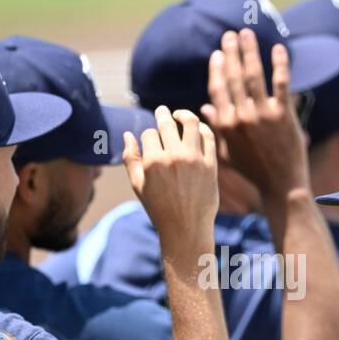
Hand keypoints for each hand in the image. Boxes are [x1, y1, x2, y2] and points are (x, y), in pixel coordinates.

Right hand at [123, 108, 218, 248]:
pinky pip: (208, 136)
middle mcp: (173, 158)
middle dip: (162, 114)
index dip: (149, 134)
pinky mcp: (211, 165)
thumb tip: (128, 134)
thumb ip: (131, 158)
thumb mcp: (138, 186)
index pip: (150, 133)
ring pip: (190, 123)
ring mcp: (194, 160)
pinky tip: (197, 129)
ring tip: (180, 115)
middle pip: (167, 124)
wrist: (186, 228)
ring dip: (183, 114)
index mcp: (153, 162)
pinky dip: (202, 128)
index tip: (151, 137)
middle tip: (162, 111)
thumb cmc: (159, 209)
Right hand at [200, 29, 308, 196]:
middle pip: (233, 77)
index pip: (217, 89)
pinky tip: (277, 48)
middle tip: (230, 35)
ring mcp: (262, 115)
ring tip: (247, 34)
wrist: (280, 184)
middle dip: (231, 53)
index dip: (217, 69)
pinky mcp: (283, 115)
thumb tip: (203, 107)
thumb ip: (215, 127)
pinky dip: (279, 63)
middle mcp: (240, 117)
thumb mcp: (227, 151)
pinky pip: (280, 83)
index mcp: (225, 125)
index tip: (217, 54)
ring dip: (249, 51)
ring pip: (253, 75)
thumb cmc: (253, 170)